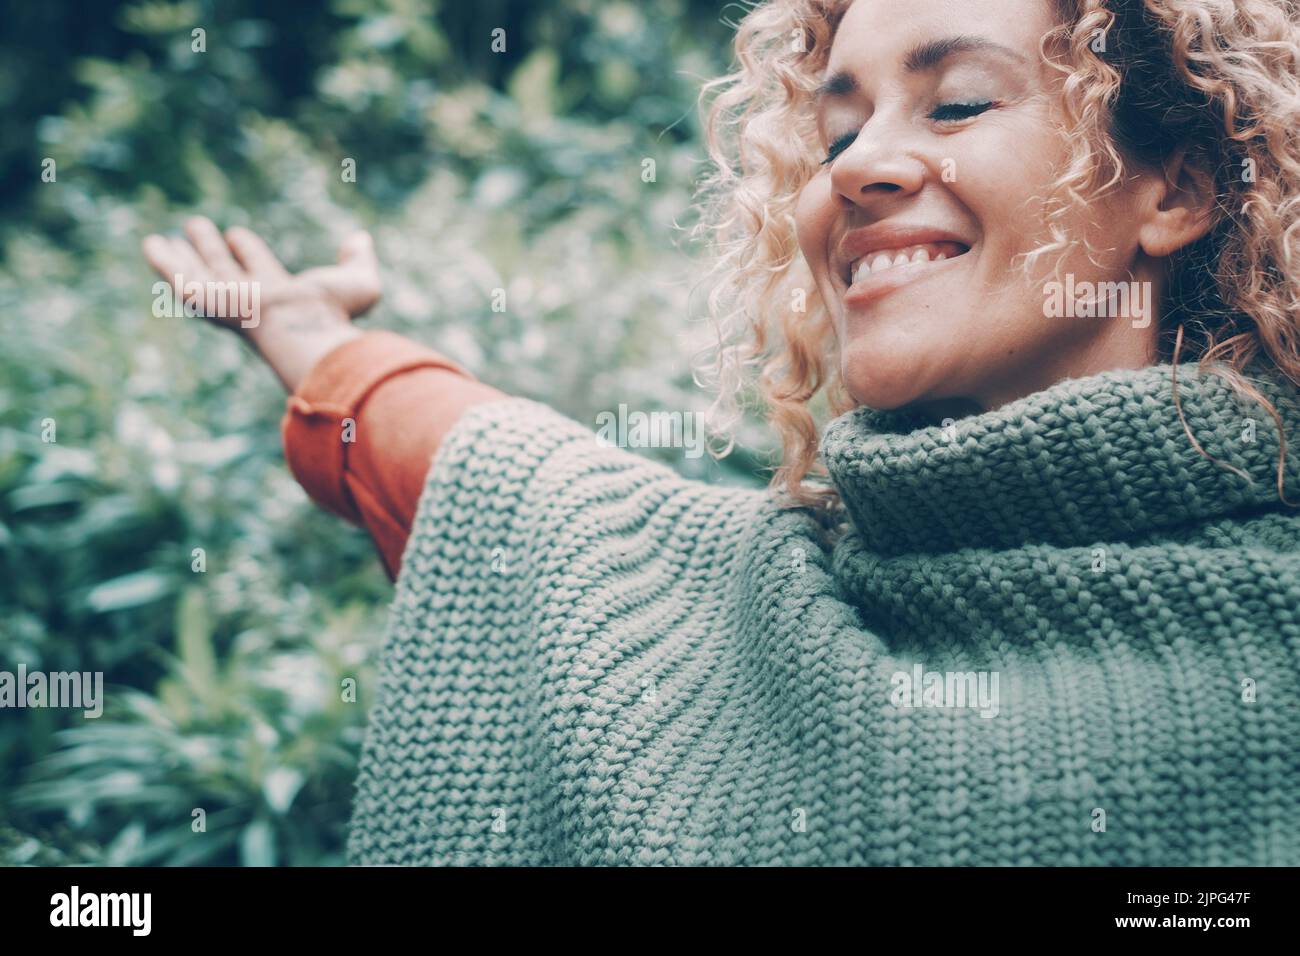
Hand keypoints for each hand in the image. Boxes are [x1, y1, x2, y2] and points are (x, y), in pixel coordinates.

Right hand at [142, 218, 381, 390]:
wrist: (309, 331)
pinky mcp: (208, 302)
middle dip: (211, 251)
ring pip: (201, 273)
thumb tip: (361, 238)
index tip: (236, 236)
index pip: (259, 270)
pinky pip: (180, 280)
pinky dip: (163, 263)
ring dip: (184, 255)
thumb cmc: (336, 315)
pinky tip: (150, 244)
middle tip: (197, 227)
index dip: (248, 252)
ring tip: (166, 237)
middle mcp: (253, 300)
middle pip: (225, 271)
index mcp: (282, 296)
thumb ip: (359, 260)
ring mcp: (229, 301)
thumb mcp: (359, 284)